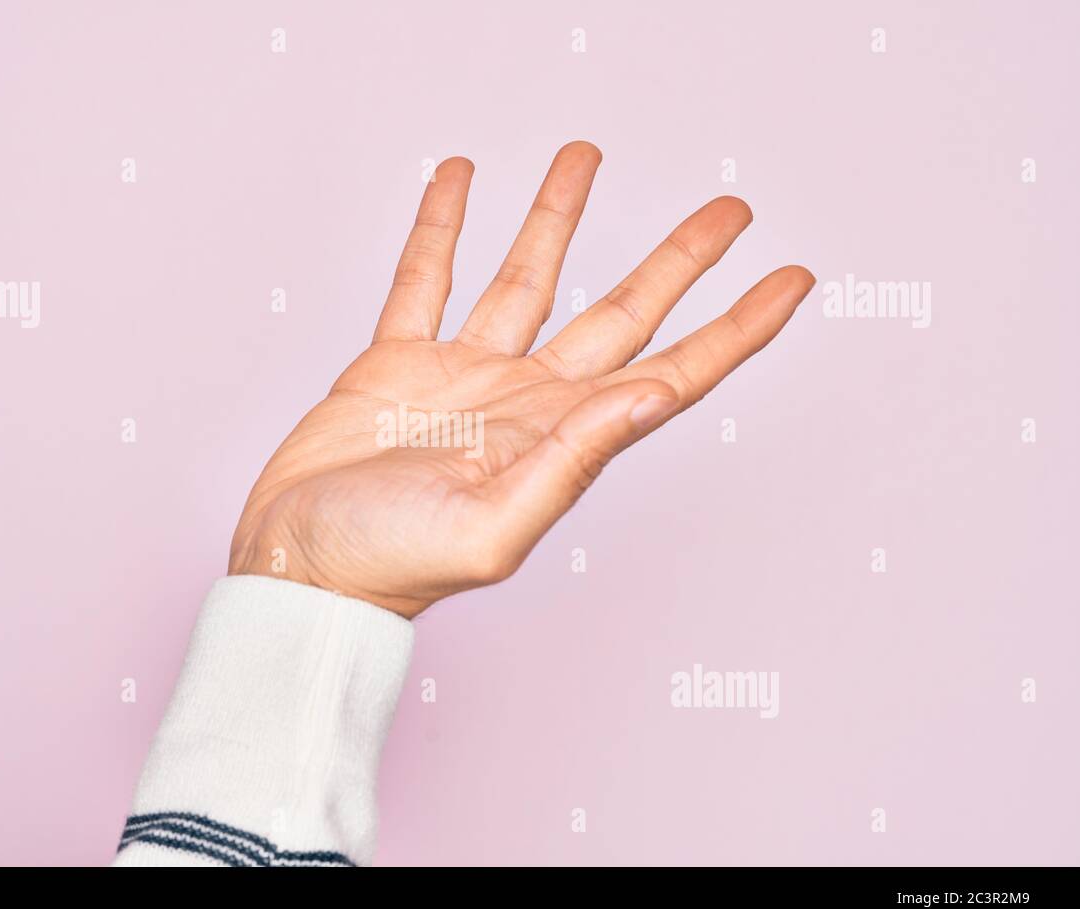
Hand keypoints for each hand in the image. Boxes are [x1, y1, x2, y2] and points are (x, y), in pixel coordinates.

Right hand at [228, 142, 813, 617]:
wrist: (300, 569)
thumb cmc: (388, 568)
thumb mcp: (491, 528)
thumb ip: (572, 462)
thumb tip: (654, 395)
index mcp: (562, 440)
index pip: (674, 372)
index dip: (737, 327)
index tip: (791, 280)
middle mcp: (527, 400)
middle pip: (620, 311)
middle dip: (678, 260)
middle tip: (728, 211)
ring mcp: (466, 375)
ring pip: (526, 276)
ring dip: (557, 215)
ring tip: (582, 156)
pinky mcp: (399, 360)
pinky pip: (427, 276)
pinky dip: (442, 226)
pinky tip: (458, 182)